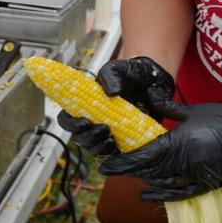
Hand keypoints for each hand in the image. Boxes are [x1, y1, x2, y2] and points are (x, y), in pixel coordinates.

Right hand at [55, 56, 183, 157]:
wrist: (155, 82)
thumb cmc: (132, 74)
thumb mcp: (119, 68)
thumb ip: (110, 75)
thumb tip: (111, 93)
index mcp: (86, 104)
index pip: (67, 118)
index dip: (70, 123)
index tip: (84, 122)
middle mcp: (94, 120)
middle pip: (78, 137)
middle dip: (86, 137)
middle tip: (102, 128)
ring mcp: (107, 132)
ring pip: (92, 148)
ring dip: (98, 146)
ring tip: (111, 137)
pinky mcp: (122, 141)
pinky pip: (109, 154)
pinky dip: (110, 152)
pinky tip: (117, 143)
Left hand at [98, 102, 221, 202]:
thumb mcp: (196, 110)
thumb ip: (170, 109)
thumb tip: (150, 100)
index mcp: (182, 141)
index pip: (146, 155)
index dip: (124, 162)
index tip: (107, 164)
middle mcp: (187, 161)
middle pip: (150, 171)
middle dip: (130, 170)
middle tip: (113, 167)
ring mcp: (197, 175)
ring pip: (162, 183)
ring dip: (144, 180)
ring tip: (129, 174)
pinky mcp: (207, 185)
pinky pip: (180, 194)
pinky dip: (162, 196)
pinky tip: (146, 194)